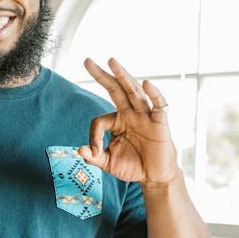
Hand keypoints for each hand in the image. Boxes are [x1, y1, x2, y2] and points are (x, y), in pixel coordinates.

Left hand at [79, 57, 181, 185]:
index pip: (100, 120)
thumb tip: (79, 150)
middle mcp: (130, 113)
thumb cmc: (133, 166)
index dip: (93, 136)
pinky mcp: (160, 122)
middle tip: (86, 61)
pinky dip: (154, 93)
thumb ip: (94, 157)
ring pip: (133, 91)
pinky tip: (146, 83)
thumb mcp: (109, 163)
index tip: (94, 151)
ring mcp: (145, 115)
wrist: (155, 176)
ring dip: (123, 76)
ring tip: (111, 61)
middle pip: (115, 90)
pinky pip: (158, 105)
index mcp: (117, 121)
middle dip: (101, 75)